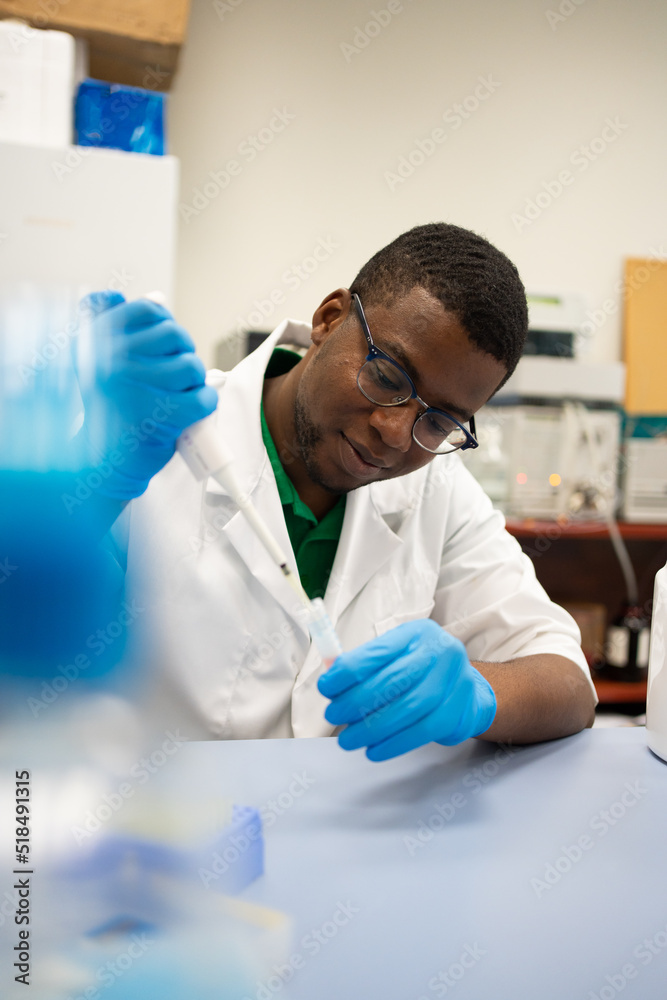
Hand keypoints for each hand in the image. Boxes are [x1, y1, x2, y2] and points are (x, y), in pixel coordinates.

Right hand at [77, 291, 217, 498]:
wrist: (103, 459)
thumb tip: (123, 295)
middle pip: (175, 335)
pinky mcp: (160, 414)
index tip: (163, 345)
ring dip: (193, 382)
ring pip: (191, 367)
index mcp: (99, 340)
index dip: (165, 325)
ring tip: (177, 396)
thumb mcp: (94, 360)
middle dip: (182, 355)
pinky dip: (204, 404)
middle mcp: (113, 359)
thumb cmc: (109, 407)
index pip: (149, 310)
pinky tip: (190, 413)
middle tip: (173, 377)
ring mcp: (136, 386)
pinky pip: (203, 397)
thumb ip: (108, 324)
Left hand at [317, 619, 496, 760]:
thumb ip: (366, 667)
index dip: (348, 671)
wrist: (468, 691)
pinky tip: (374, 750)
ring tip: (348, 739)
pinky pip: (423, 730)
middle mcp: (439, 651)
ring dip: (373, 728)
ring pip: (409, 708)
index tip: (326, 688)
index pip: (378, 651)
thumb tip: (331, 683)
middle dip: (356, 702)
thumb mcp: (396, 658)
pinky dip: (395, 743)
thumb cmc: (421, 673)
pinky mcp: (460, 710)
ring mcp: (455, 680)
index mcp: (416, 633)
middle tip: (334, 716)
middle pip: (393, 680)